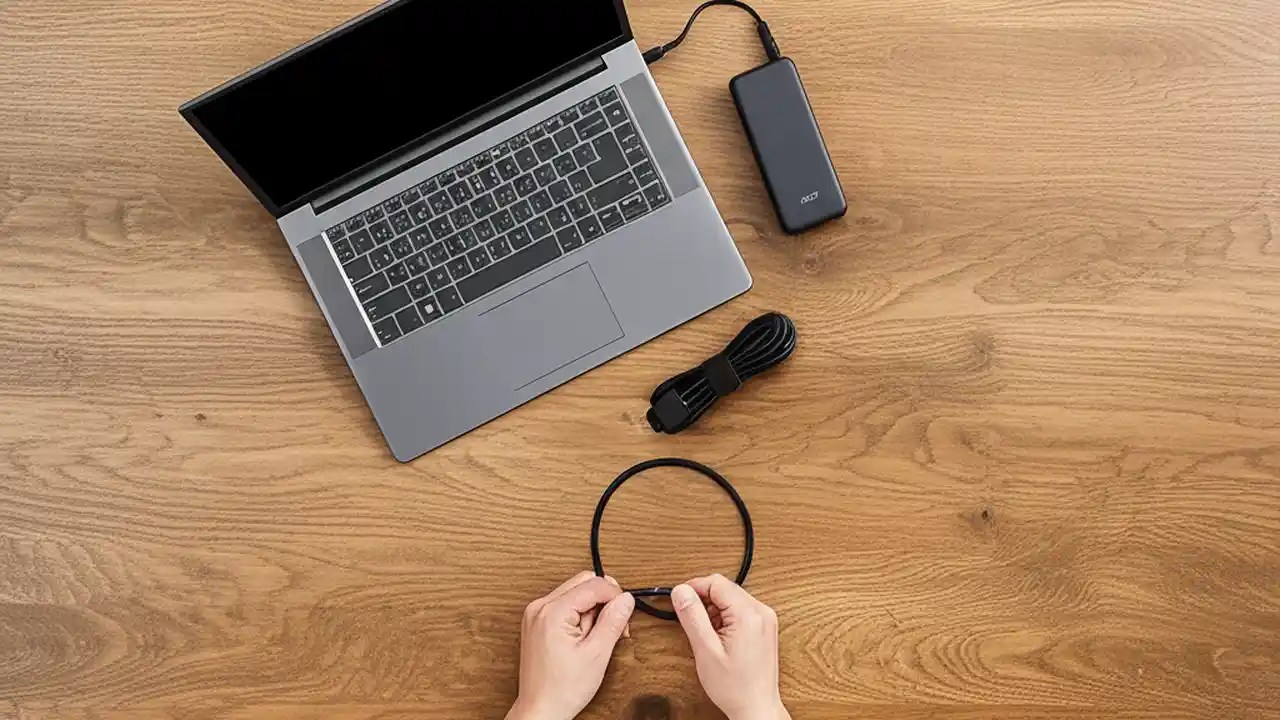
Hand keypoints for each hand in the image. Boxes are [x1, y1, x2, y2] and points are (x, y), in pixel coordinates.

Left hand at [506, 572, 635, 719]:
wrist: (541, 710)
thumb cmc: (562, 689)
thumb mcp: (596, 654)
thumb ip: (613, 621)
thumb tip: (626, 599)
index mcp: (552, 612)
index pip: (593, 584)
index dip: (615, 595)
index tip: (625, 613)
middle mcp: (540, 607)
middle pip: (583, 582)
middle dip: (604, 600)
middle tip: (613, 626)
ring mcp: (536, 613)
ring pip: (575, 592)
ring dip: (592, 608)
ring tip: (594, 638)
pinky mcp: (537, 621)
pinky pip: (565, 604)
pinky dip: (580, 614)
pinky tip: (583, 637)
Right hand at [671, 575, 790, 719]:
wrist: (756, 708)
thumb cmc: (735, 687)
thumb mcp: (706, 651)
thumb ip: (692, 617)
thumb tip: (680, 591)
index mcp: (749, 614)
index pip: (717, 582)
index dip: (694, 587)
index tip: (679, 599)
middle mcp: (762, 612)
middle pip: (725, 588)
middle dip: (704, 600)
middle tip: (690, 620)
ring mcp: (766, 619)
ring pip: (731, 598)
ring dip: (714, 610)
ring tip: (706, 635)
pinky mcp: (765, 627)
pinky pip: (740, 610)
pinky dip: (725, 618)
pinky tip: (718, 637)